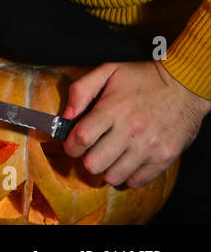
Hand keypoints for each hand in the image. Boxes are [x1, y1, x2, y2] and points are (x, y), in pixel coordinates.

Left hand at [63, 60, 210, 187]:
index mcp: (113, 109)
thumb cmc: (142, 78)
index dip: (70, 146)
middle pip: (94, 163)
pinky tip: (127, 162)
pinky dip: (127, 176)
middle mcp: (131, 130)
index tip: (72, 145)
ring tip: (109, 158)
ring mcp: (149, 146)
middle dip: (86, 160)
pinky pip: (137, 181)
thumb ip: (81, 90)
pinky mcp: (165, 157)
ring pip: (114, 176)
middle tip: (90, 152)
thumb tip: (66, 115)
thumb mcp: (107, 71)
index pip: (81, 138)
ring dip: (106, 170)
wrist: (184, 86)